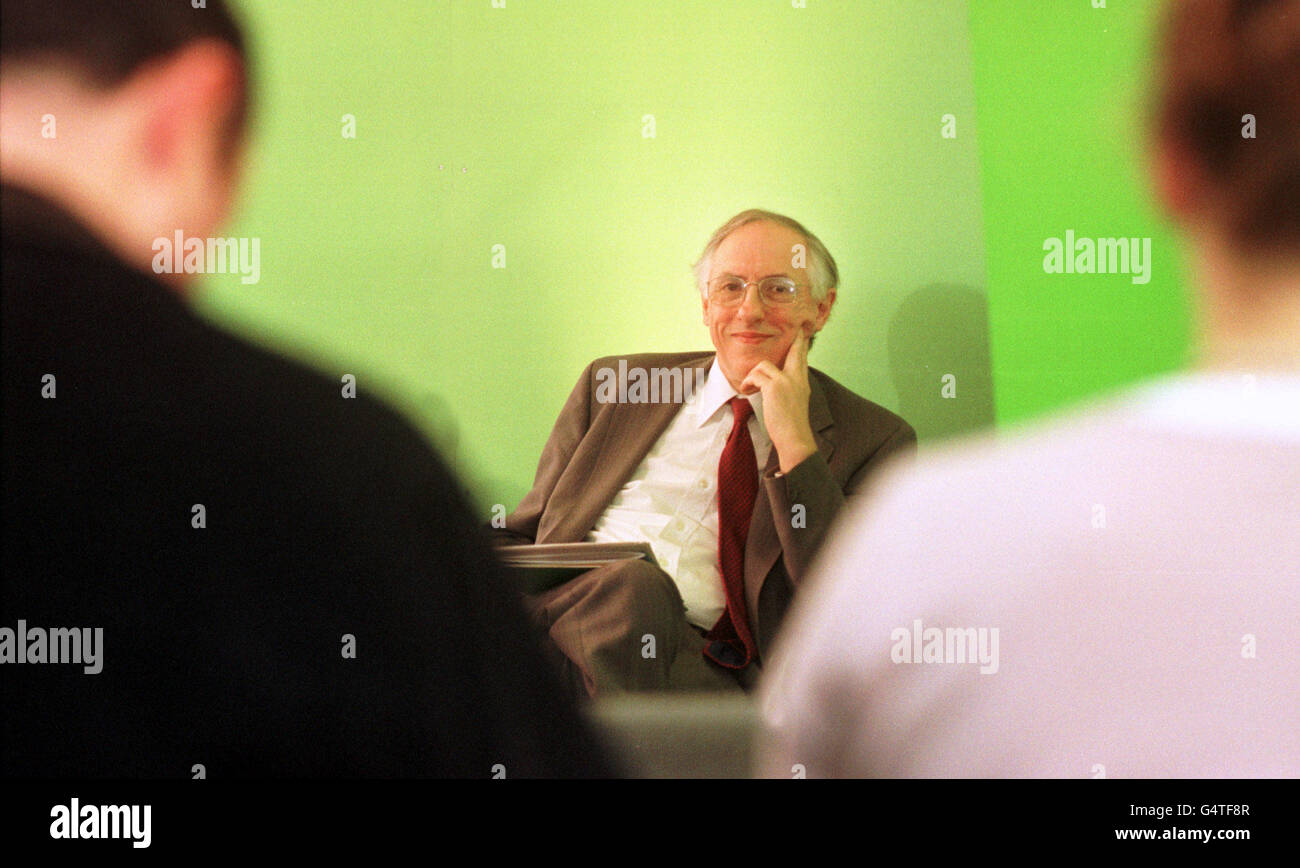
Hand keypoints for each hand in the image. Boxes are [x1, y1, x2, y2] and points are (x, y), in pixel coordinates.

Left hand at [740, 327, 817, 472]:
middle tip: (798, 332)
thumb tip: (775, 384)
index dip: (801, 347)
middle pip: (795, 353)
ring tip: (750, 385)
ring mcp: (786, 381)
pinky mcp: (774, 387)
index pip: (802, 359)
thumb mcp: (796, 403)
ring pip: (764, 365)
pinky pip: (756, 375)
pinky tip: (747, 389)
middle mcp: (797, 379)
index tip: (802, 335)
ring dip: (753, 375)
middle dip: (795, 342)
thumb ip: (790, 390)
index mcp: (802, 383)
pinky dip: (748, 382)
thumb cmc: (792, 426)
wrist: (795, 437)